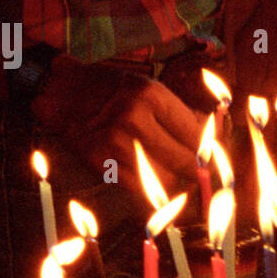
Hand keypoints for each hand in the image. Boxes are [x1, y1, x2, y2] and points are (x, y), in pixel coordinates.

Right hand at [31, 56, 208, 202]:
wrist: (63, 93)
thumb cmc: (114, 90)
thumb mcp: (150, 88)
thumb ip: (180, 114)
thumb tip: (213, 142)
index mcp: (151, 96)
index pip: (196, 136)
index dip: (209, 152)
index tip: (213, 159)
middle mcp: (134, 119)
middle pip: (184, 160)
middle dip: (197, 171)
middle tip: (202, 174)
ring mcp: (115, 143)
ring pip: (164, 179)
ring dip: (174, 181)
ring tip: (176, 175)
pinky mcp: (100, 163)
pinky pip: (138, 188)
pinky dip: (151, 189)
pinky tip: (155, 181)